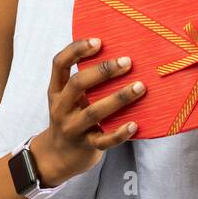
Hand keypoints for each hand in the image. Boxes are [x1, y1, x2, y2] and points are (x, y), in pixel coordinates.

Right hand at [27, 38, 143, 187]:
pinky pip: (103, 141)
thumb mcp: (70, 98)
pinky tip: (135, 124)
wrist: (57, 157)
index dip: (76, 50)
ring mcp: (72, 128)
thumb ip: (86, 81)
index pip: (59, 64)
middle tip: (127, 62)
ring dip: (119, 98)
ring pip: (93, 113)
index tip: (98, 41)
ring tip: (140, 87)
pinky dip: (119, 133)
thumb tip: (121, 54)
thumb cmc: (73, 117)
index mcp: (57, 90)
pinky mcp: (85, 146)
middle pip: (78, 84)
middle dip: (103, 71)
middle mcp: (61, 108)